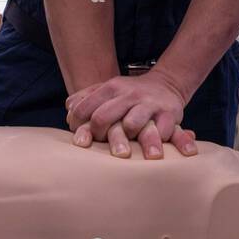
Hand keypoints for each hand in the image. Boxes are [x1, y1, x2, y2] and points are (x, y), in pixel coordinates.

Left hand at [65, 70, 196, 159]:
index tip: (83, 140)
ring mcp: (149, 104)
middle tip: (98, 146)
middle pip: (102, 118)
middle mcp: (129, 94)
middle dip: (98, 136)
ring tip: (125, 154)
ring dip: (126, 141)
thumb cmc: (131, 94)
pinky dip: (154, 144)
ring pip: (131, 125)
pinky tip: (151, 153)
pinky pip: (160, 132)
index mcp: (111, 88)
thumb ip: (87, 97)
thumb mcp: (110, 89)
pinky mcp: (169, 114)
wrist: (167, 85)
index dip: (79, 127)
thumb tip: (68, 110)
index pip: (84, 109)